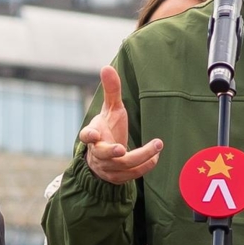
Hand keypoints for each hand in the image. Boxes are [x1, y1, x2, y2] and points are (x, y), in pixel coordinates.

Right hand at [77, 67, 162, 185]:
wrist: (103, 160)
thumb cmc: (108, 129)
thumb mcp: (110, 109)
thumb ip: (111, 90)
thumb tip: (106, 67)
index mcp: (93, 135)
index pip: (86, 136)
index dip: (88, 136)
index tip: (93, 135)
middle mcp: (99, 153)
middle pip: (104, 155)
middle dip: (113, 152)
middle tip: (122, 149)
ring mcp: (108, 167)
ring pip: (123, 165)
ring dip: (141, 156)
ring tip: (157, 145)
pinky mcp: (119, 177)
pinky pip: (133, 174)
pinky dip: (146, 165)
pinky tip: (156, 155)